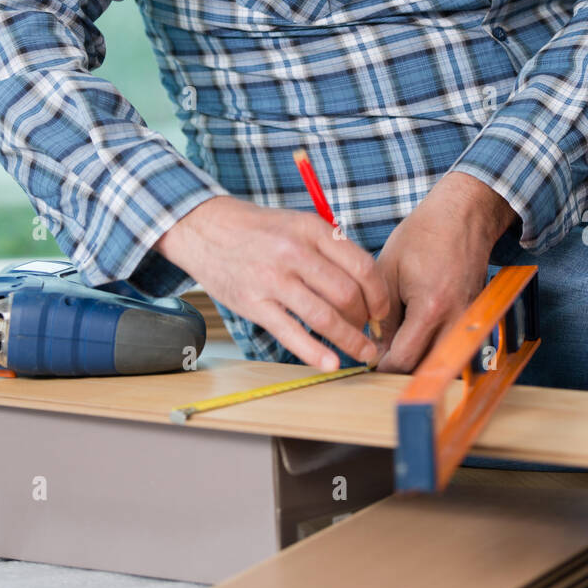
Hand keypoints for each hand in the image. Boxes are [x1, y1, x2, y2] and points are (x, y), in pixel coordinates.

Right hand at [153, 196, 389, 370]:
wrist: (206, 228)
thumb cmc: (259, 229)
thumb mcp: (299, 223)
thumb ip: (330, 248)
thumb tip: (366, 287)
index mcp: (312, 229)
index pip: (362, 266)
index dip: (379, 295)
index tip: (382, 311)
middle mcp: (295, 252)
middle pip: (347, 294)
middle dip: (366, 320)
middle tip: (371, 332)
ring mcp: (273, 279)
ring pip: (324, 317)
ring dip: (350, 341)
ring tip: (363, 354)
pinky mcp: (254, 303)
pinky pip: (291, 333)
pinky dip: (315, 353)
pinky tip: (331, 364)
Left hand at [374, 172, 517, 373]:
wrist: (463, 215)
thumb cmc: (424, 235)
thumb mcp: (388, 269)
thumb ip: (381, 314)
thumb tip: (376, 345)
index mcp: (431, 308)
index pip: (404, 359)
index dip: (382, 366)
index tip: (369, 362)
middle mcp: (456, 320)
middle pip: (426, 368)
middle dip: (401, 369)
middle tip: (380, 358)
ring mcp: (470, 319)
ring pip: (442, 360)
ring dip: (419, 360)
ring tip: (397, 345)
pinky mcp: (475, 315)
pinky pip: (454, 344)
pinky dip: (435, 347)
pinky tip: (417, 334)